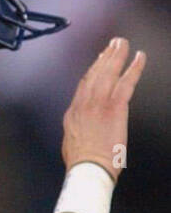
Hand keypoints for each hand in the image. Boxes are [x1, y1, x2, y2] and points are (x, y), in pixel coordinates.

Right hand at [61, 37, 145, 180]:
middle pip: (94, 74)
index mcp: (72, 114)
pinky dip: (134, 68)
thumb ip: (78, 129)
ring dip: (117, 55)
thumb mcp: (72, 143)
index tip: (99, 60)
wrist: (87, 169)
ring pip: (108, 72)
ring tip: (123, 43)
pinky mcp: (114, 107)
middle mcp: (83, 104)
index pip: (83, 85)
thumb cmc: (81, 164)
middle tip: (113, 44)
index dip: (92, 70)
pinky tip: (139, 57)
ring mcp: (98, 104)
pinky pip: (126, 82)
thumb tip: (82, 128)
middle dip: (104, 57)